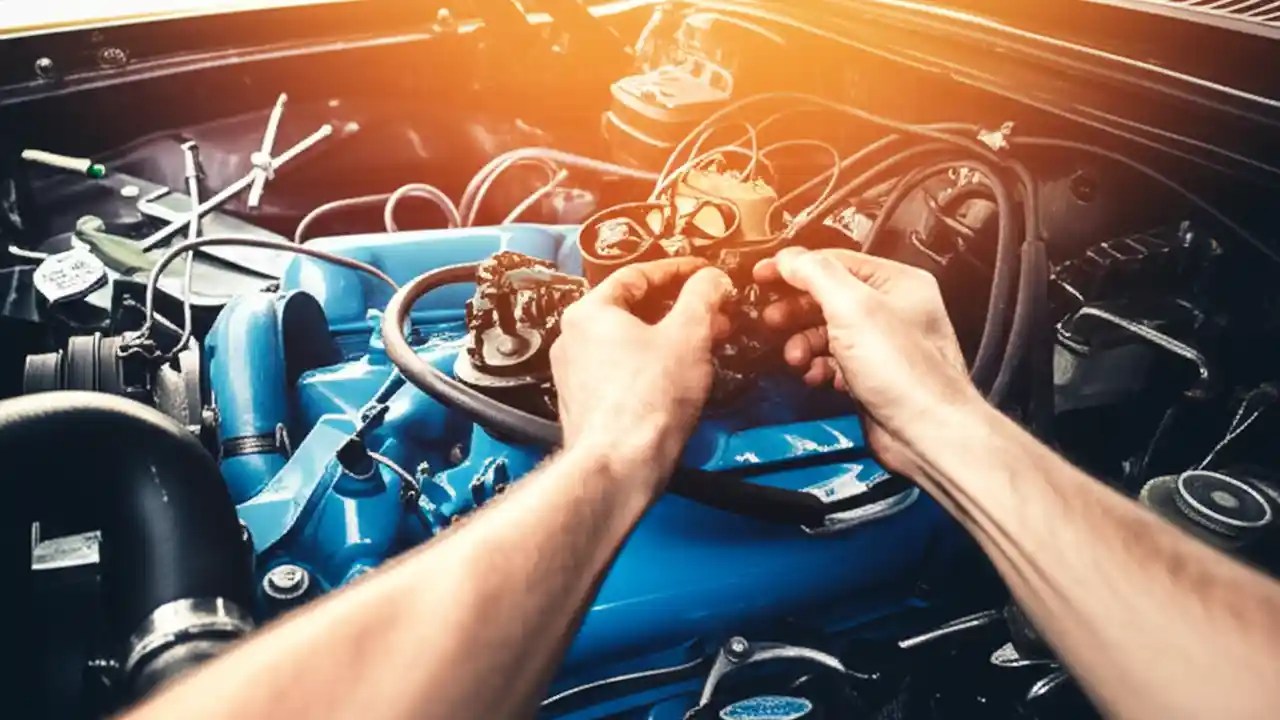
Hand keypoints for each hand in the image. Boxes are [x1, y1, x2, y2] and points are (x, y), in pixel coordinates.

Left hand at [551, 258, 732, 492]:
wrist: (620, 466)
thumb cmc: (648, 401)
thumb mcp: (689, 335)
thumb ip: (703, 297)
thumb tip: (712, 279)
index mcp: (589, 312)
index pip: (637, 275)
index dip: (678, 271)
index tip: (703, 273)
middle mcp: (573, 339)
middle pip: (633, 309)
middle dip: (680, 309)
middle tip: (713, 312)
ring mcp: (576, 374)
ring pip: (629, 342)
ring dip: (670, 338)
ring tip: (705, 345)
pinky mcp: (587, 404)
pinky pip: (623, 371)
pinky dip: (653, 366)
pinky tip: (680, 378)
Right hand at [754, 247, 982, 476]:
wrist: (925, 434)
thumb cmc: (909, 375)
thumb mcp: (854, 309)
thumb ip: (817, 274)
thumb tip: (789, 259)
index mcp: (896, 282)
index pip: (834, 261)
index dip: (795, 266)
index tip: (765, 273)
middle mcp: (892, 310)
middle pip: (828, 296)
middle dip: (796, 309)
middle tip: (773, 317)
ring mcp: (882, 344)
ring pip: (828, 331)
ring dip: (804, 342)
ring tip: (796, 355)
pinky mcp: (871, 375)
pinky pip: (834, 361)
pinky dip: (819, 366)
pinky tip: (815, 375)